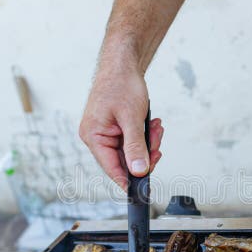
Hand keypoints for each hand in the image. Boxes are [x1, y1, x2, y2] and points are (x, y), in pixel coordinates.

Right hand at [79, 56, 163, 189]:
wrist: (122, 62)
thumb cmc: (121, 84)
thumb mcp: (132, 118)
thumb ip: (135, 147)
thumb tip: (139, 172)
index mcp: (93, 136)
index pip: (111, 169)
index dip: (129, 180)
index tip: (145, 189)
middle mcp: (95, 137)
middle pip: (123, 161)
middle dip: (144, 154)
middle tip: (158, 143)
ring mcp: (104, 132)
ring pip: (130, 151)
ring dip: (146, 143)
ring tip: (156, 128)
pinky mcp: (113, 128)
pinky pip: (130, 140)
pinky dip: (144, 135)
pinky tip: (151, 124)